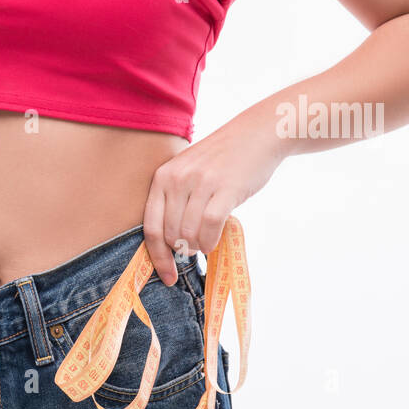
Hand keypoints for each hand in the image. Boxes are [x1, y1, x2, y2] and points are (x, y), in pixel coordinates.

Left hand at [143, 128, 286, 285]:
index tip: (167, 276)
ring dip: (198, 246)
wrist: (257, 133)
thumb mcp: (187, 172)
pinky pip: (210, 227)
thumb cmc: (222, 159)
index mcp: (162, 177)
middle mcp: (177, 179)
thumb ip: (175, 201)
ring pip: (189, 234)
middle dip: (182, 250)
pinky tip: (215, 241)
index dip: (157, 257)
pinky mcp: (225, 188)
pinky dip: (211, 241)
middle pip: (170, 235)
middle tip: (195, 248)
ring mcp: (200, 183)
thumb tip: (170, 245)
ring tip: (206, 241)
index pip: (151, 227)